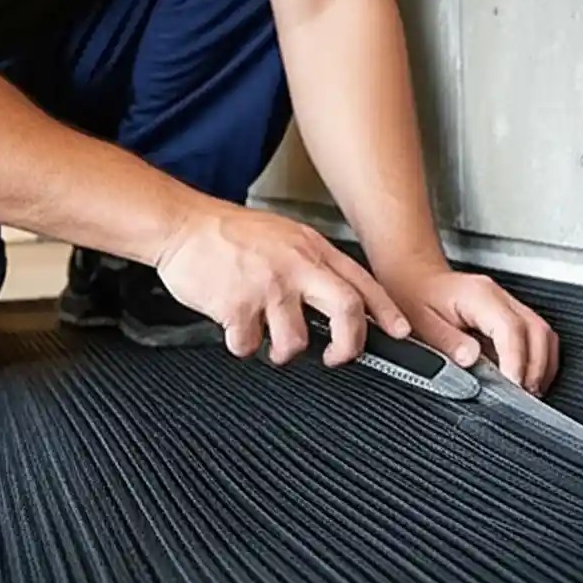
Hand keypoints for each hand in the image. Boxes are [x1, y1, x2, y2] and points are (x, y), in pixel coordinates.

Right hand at [156, 204, 410, 365]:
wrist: (182, 225)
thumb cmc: (228, 234)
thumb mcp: (285, 236)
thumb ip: (313, 265)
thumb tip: (341, 300)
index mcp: (311, 248)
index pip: (361, 283)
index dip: (386, 312)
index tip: (400, 332)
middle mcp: (295, 266)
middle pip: (346, 310)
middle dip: (349, 344)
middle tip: (337, 357)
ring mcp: (268, 286)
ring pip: (297, 341)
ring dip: (285, 352)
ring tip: (272, 344)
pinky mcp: (237, 306)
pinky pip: (249, 345)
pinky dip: (243, 346)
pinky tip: (235, 328)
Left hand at [378, 263, 559, 395]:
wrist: (415, 278)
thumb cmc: (415, 297)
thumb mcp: (421, 322)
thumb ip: (448, 342)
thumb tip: (471, 360)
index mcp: (478, 295)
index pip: (510, 329)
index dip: (516, 360)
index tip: (513, 386)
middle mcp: (499, 297)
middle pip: (537, 330)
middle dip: (536, 367)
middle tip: (524, 396)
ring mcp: (508, 304)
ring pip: (543, 333)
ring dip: (541, 364)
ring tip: (528, 391)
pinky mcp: (510, 314)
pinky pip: (536, 336)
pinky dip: (537, 359)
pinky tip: (526, 377)